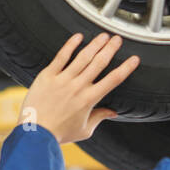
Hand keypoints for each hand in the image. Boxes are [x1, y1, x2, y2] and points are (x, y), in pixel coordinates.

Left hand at [20, 33, 139, 144]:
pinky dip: (70, 45)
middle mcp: (78, 86)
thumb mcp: (84, 129)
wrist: (35, 133)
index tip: (134, 59)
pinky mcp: (48, 76)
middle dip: (111, 49)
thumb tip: (112, 112)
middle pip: (99, 63)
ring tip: (103, 35)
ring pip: (83, 57)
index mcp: (90, 99)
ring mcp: (62, 80)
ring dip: (95, 44)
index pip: (113, 79)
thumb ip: (99, 118)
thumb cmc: (59, 133)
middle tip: (118, 39)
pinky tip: (78, 37)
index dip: (126, 68)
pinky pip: (61, 57)